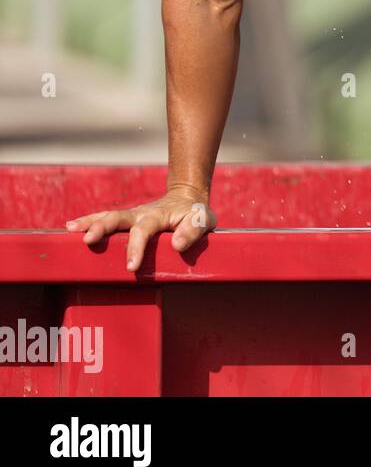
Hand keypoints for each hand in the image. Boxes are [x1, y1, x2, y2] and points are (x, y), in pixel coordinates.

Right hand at [66, 187, 215, 272]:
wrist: (187, 199)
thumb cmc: (195, 213)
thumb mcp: (203, 220)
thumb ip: (192, 231)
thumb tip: (176, 246)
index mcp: (157, 216)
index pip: (143, 232)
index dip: (136, 248)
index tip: (131, 267)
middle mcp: (140, 213)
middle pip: (117, 218)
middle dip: (102, 228)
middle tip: (89, 241)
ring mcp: (131, 216)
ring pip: (107, 216)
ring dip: (89, 223)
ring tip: (70, 230)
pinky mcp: (126, 219)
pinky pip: (105, 218)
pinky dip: (89, 221)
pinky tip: (70, 228)